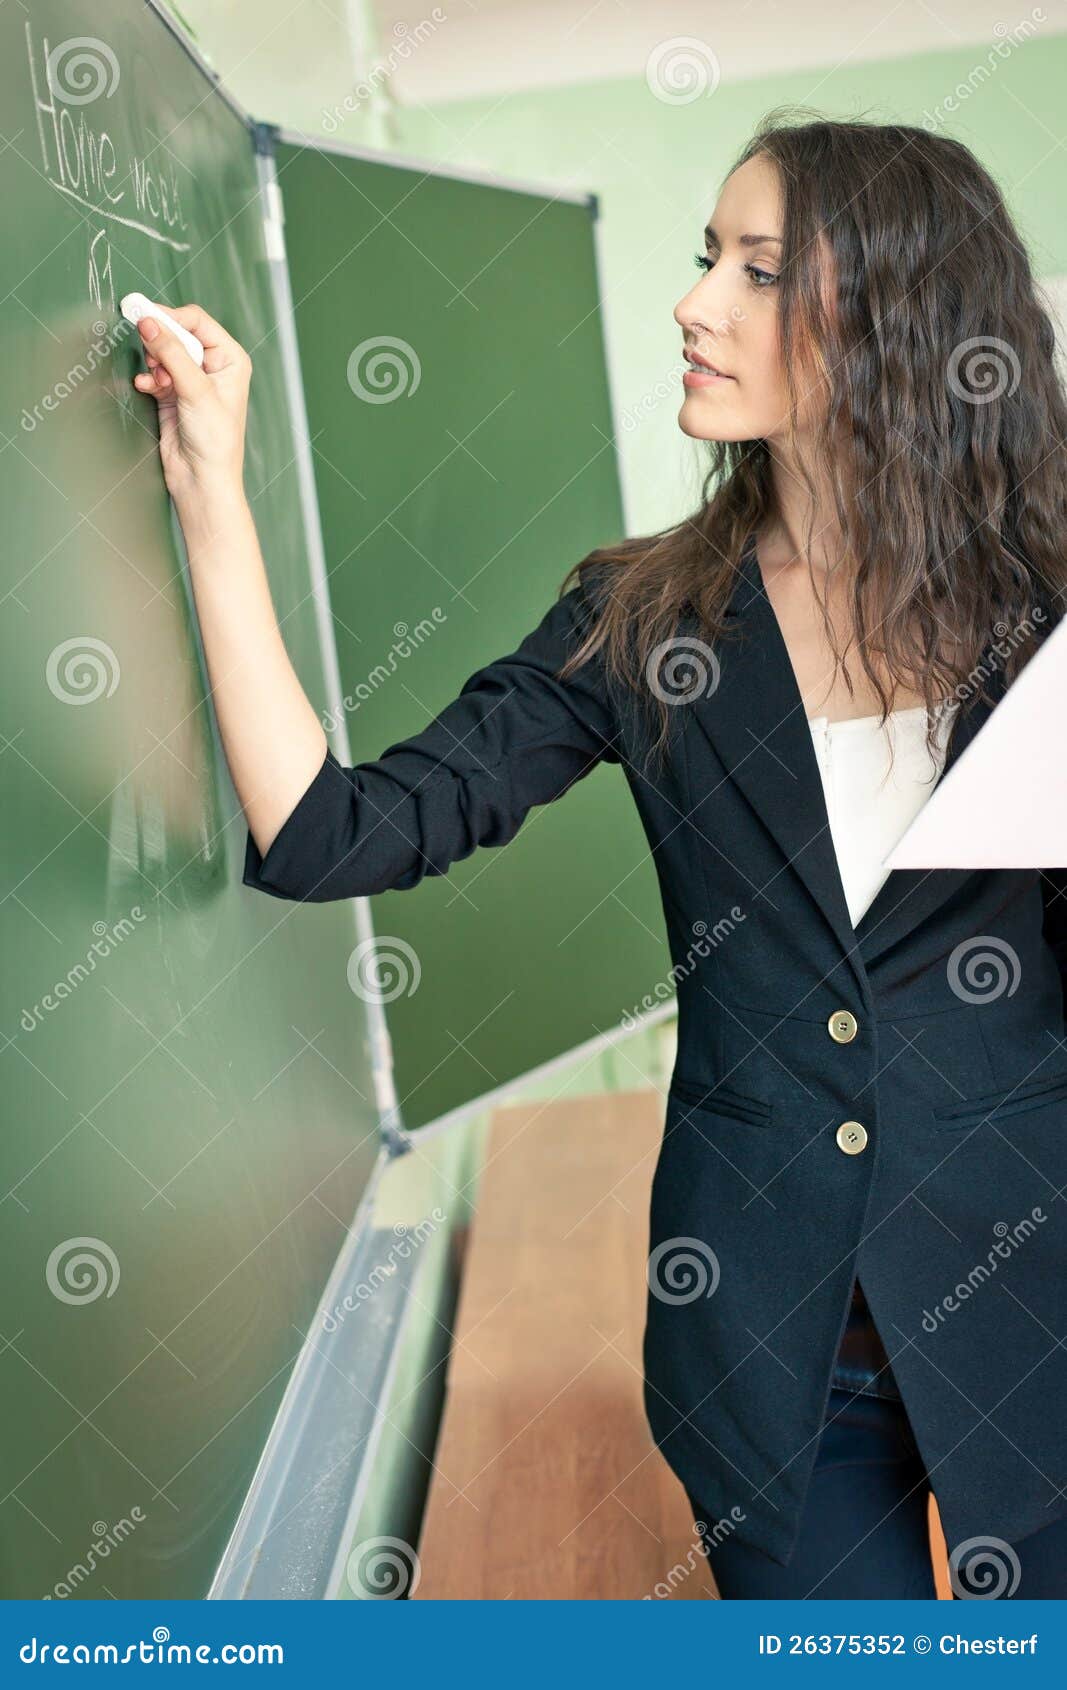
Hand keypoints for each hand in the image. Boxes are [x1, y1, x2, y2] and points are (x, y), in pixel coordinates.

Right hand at [132, 302, 251, 507]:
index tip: (143, 316)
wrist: (201, 480)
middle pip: (177, 333)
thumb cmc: (215, 442)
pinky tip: (147, 387)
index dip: (170, 316)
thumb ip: (171, 353)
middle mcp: (213, 366)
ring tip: (158, 381)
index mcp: (230, 359)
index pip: (196, 321)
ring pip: (162, 352)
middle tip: (151, 355)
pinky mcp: (173, 393)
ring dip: (154, 363)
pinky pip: (154, 372)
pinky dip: (148, 378)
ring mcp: (192, 380)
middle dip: (161, 344)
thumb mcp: (196, 391)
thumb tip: (149, 322)